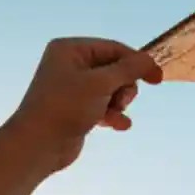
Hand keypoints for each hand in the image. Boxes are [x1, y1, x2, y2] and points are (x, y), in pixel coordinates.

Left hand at [7, 37, 163, 173]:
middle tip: (121, 101)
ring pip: (112, 88)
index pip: (114, 48)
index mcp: (70, 49)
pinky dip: (112, 114)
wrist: (37, 145)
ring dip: (119, 102)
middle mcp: (70, 64)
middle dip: (124, 87)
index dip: (137, 62)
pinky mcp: (77, 108)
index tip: (157, 79)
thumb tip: (150, 60)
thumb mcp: (101, 83)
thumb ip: (129, 69)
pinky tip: (117, 125)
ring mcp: (73, 87)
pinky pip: (104, 105)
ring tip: (114, 114)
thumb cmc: (66, 107)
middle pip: (115, 69)